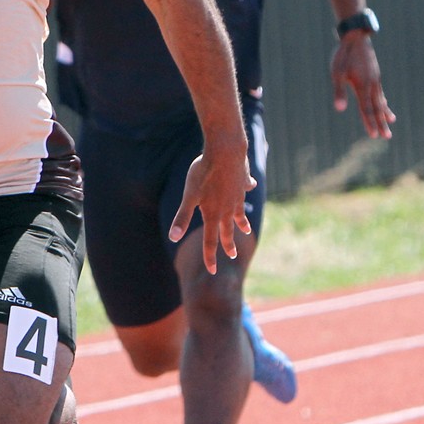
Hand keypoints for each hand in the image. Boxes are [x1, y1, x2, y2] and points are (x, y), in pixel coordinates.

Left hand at [168, 146, 255, 273]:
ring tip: (246, 231)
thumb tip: (173, 237)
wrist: (225, 152)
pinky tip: (250, 186)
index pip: (210, 240)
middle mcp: (228, 209)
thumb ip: (182, 217)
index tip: (212, 271)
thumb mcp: (189, 196)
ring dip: (241, 224)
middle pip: (227, 230)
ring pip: (239, 214)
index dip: (210, 256)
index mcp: (213, 214)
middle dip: (228, 244)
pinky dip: (246, 191)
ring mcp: (237, 196)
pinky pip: (244, 191)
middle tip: (231, 256)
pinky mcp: (242, 183)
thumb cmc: (203, 173)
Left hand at [331, 35, 395, 138]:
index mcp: (363, 87)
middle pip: (377, 108)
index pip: (367, 109)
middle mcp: (372, 85)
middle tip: (387, 137)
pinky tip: (385, 105)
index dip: (370, 123)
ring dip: (385, 113)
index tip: (374, 135)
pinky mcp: (375, 75)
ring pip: (381, 100)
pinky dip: (384, 101)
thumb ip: (339, 92)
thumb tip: (339, 109)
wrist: (355, 38)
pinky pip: (380, 92)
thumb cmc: (343, 56)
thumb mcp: (337, 73)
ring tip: (391, 122)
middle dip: (381, 123)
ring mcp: (375, 80)